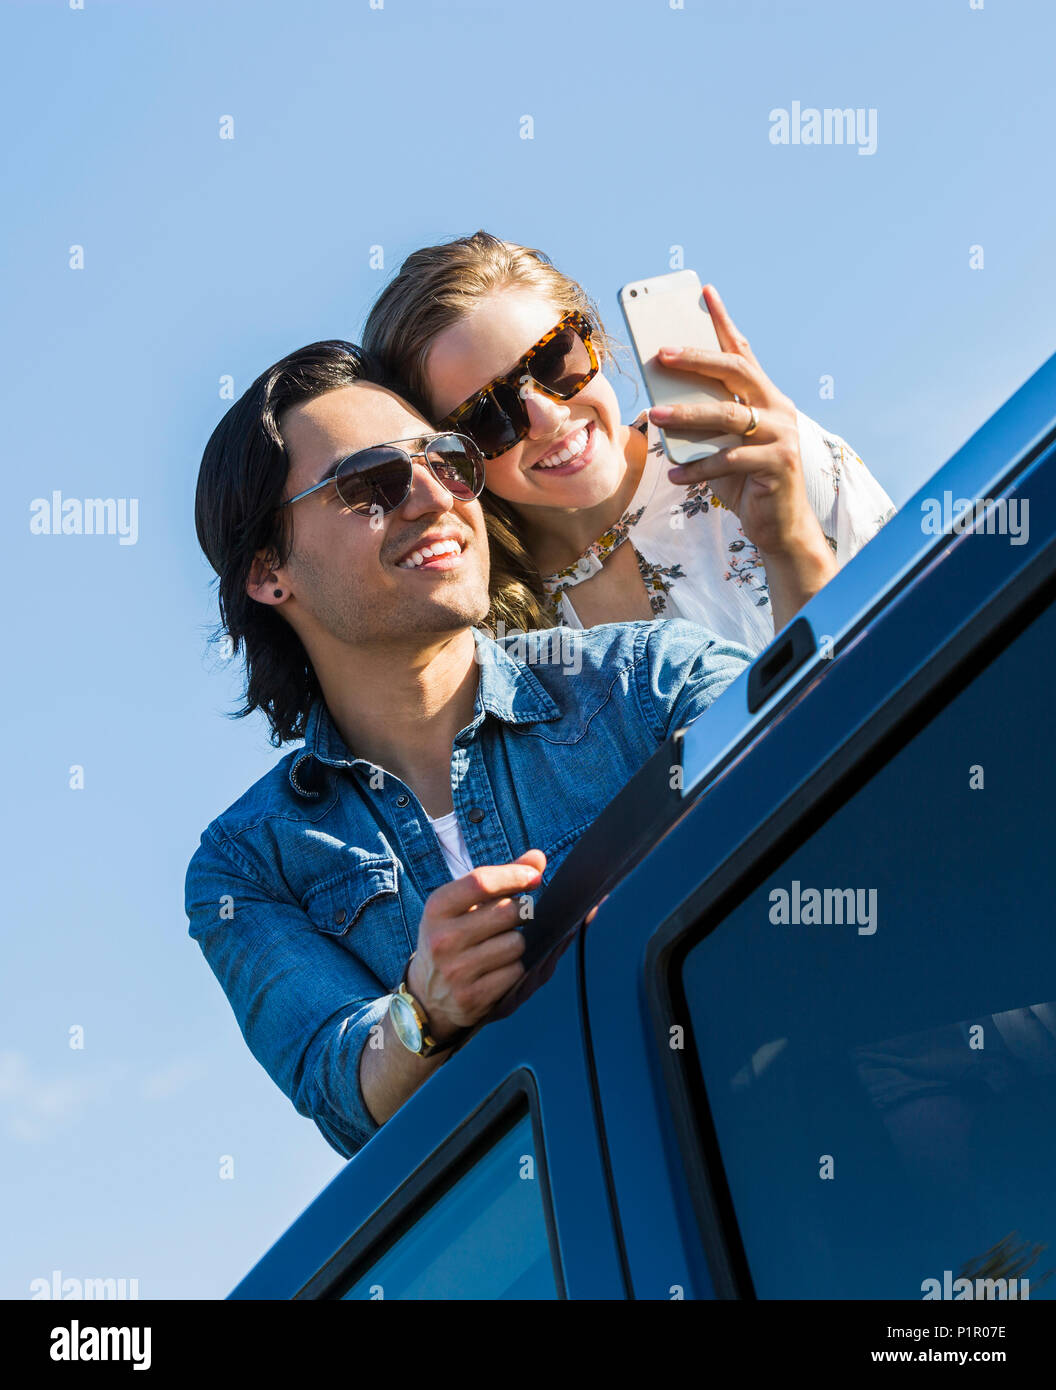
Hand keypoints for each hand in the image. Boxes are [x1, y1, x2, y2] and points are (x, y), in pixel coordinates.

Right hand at [407, 850, 545, 1041]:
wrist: (426, 995)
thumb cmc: (452, 939)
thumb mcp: (463, 906)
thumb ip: (500, 880)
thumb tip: (537, 858)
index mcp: (437, 908)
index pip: (481, 882)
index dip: (514, 875)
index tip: (534, 876)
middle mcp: (443, 938)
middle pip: (508, 912)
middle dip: (521, 912)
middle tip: (515, 917)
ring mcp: (457, 970)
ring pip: (517, 944)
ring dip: (518, 943)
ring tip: (501, 946)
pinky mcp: (472, 997)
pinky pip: (515, 972)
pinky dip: (515, 968)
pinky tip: (498, 969)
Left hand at [648, 284, 830, 565]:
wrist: (780, 527)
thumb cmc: (746, 483)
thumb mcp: (723, 447)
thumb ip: (705, 426)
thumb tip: (660, 409)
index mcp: (766, 398)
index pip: (743, 352)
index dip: (723, 322)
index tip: (705, 292)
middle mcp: (778, 409)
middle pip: (736, 371)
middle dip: (697, 358)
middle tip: (661, 353)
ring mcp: (782, 435)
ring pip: (728, 416)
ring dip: (687, 416)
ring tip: (655, 417)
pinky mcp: (778, 464)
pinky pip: (729, 461)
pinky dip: (698, 468)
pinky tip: (675, 475)